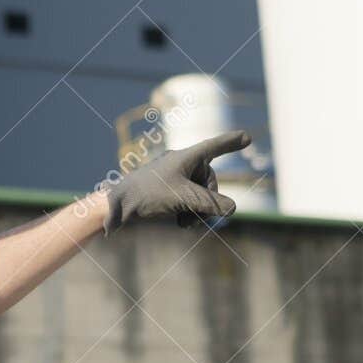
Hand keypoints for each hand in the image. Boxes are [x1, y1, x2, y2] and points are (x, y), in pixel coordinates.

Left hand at [103, 130, 251, 234]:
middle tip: (196, 217)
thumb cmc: (146, 195)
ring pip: (200, 195)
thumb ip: (211, 203)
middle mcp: (181, 164)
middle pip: (210, 182)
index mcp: (185, 157)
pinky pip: (189, 202)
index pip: (214, 147)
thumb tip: (233, 209)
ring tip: (186, 224)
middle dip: (208, 202)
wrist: (116, 208)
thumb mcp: (183, 199)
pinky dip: (189, 213)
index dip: (231, 143)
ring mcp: (174, 178)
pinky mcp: (167, 192)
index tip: (246, 137)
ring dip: (198, 211)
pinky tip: (180, 224)